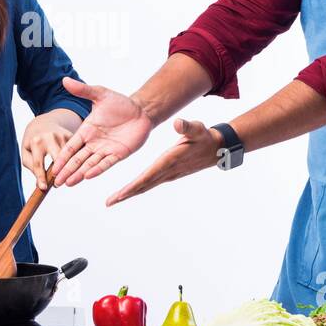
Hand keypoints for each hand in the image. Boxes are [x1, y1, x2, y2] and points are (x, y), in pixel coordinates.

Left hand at [20, 111, 73, 190]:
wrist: (43, 123)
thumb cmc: (33, 142)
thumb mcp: (26, 152)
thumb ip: (32, 167)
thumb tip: (40, 184)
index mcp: (36, 141)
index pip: (38, 163)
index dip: (41, 177)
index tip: (43, 188)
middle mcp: (51, 137)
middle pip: (57, 159)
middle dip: (59, 173)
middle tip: (57, 184)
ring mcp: (63, 135)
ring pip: (68, 156)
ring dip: (68, 169)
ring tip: (66, 179)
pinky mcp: (72, 136)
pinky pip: (75, 151)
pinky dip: (75, 161)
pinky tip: (73, 169)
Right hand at [52, 77, 152, 186]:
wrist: (141, 111)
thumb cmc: (120, 103)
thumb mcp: (100, 94)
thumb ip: (83, 90)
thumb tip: (65, 79)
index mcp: (87, 130)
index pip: (70, 146)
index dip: (61, 157)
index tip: (52, 167)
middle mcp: (94, 143)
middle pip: (77, 159)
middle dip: (66, 170)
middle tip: (55, 183)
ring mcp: (105, 149)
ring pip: (89, 164)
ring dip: (78, 174)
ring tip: (68, 183)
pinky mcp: (118, 154)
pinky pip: (106, 163)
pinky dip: (96, 169)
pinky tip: (87, 176)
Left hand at [106, 118, 222, 205]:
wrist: (216, 150)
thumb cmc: (204, 137)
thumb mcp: (197, 128)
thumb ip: (186, 126)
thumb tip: (177, 123)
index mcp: (170, 161)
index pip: (148, 175)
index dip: (133, 185)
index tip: (120, 193)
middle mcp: (167, 170)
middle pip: (144, 185)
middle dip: (126, 194)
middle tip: (109, 202)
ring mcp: (168, 174)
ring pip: (146, 186)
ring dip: (130, 193)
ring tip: (114, 199)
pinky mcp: (169, 173)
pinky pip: (151, 182)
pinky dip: (139, 187)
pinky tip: (129, 190)